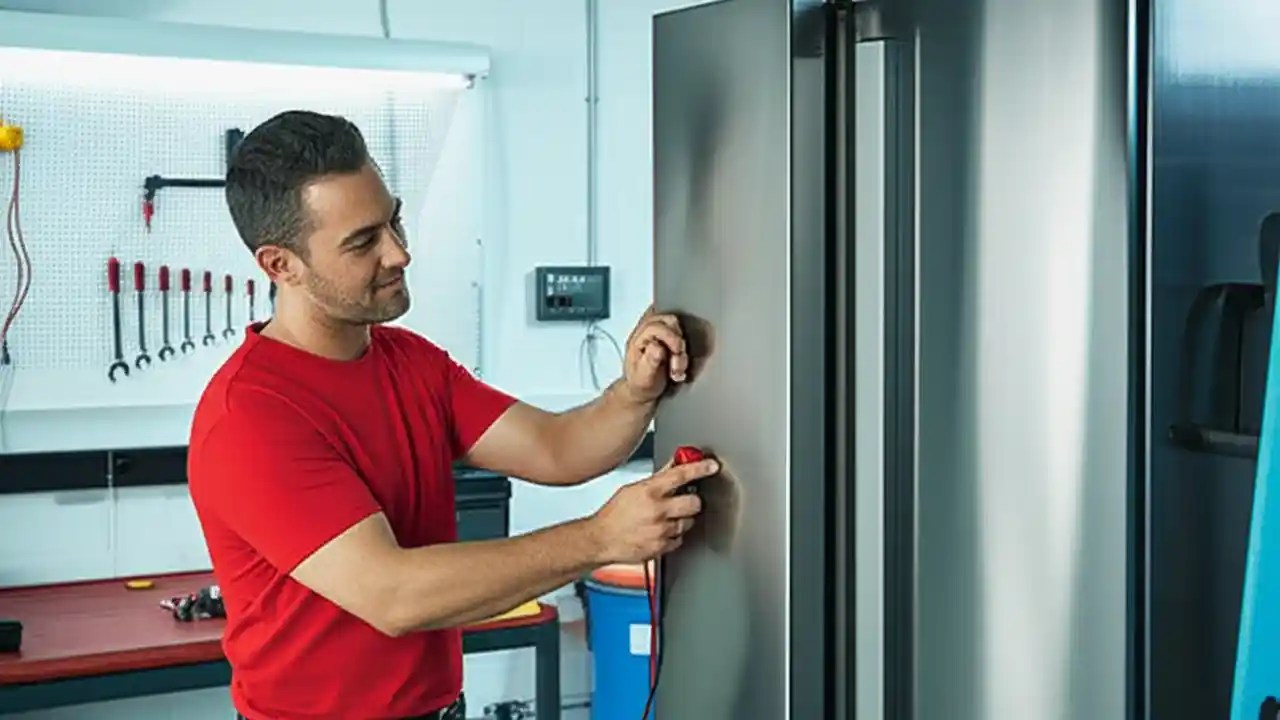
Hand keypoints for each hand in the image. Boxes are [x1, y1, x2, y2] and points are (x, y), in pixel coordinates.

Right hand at [587, 457, 717, 563]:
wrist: (601, 539)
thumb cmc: (613, 515)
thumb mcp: (632, 489)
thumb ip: (657, 478)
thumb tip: (674, 465)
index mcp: (649, 491)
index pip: (681, 475)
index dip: (700, 468)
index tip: (711, 466)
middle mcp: (657, 510)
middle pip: (694, 502)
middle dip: (692, 501)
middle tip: (684, 501)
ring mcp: (661, 530)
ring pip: (689, 522)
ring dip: (682, 519)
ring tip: (665, 518)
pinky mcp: (662, 547)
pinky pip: (679, 539)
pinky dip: (674, 535)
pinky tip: (660, 531)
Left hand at [621, 306, 688, 403]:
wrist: (642, 392)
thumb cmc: (640, 385)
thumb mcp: (643, 377)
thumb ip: (650, 361)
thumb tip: (657, 346)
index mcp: (637, 339)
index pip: (655, 326)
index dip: (669, 335)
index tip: (677, 351)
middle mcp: (647, 332)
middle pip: (669, 321)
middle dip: (677, 340)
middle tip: (677, 359)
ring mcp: (658, 335)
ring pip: (677, 328)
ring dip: (682, 349)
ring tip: (677, 368)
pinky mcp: (667, 340)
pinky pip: (680, 336)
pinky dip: (684, 351)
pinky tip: (679, 367)